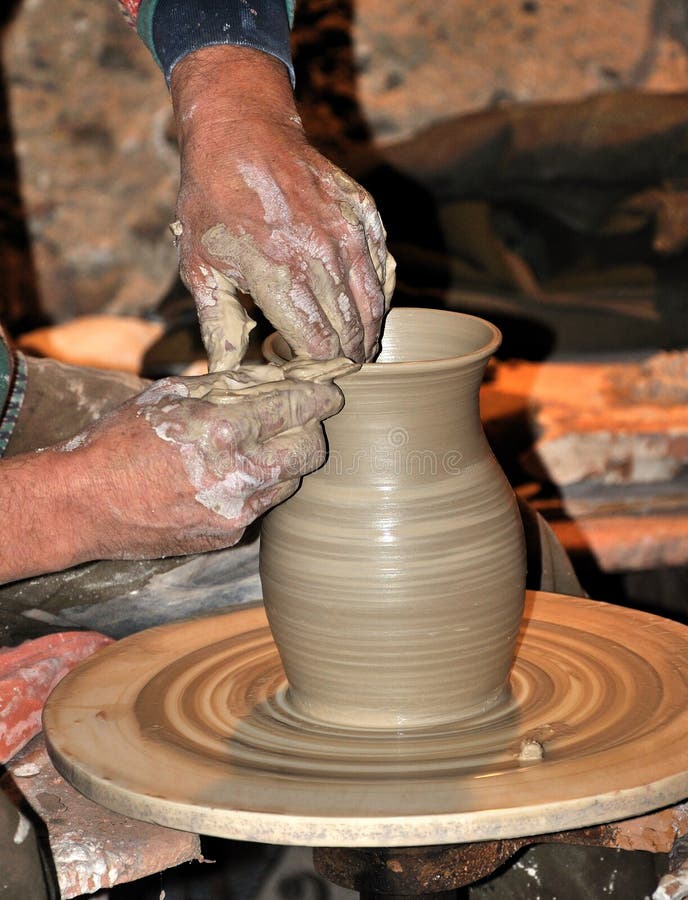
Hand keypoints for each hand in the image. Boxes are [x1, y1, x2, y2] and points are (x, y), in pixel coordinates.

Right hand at [0, 365, 344, 581]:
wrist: (82, 505)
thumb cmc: (117, 442)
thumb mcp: (169, 396)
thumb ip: (228, 386)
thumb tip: (276, 376)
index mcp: (223, 431)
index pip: (298, 408)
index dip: (321, 397)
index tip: (330, 392)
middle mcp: (239, 475)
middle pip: (311, 450)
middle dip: (311, 430)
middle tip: (298, 419)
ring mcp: (237, 512)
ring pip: (291, 481)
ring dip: (284, 460)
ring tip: (254, 447)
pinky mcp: (229, 536)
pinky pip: (263, 506)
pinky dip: (257, 487)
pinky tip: (227, 477)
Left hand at [169, 46, 395, 368]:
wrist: (242, 133)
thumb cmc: (214, 203)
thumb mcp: (200, 266)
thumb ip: (219, 326)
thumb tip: (224, 374)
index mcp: (278, 274)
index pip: (317, 344)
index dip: (317, 368)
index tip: (310, 376)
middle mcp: (320, 255)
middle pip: (349, 328)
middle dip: (347, 356)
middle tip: (342, 371)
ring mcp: (348, 232)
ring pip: (372, 303)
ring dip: (369, 332)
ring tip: (362, 352)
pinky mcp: (364, 214)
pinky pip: (383, 268)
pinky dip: (379, 294)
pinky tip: (370, 309)